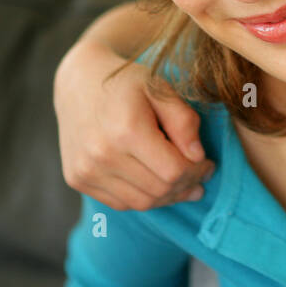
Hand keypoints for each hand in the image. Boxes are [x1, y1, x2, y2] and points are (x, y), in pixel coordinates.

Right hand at [54, 41, 212, 209]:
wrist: (78, 83)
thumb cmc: (126, 84)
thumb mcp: (161, 90)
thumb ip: (184, 121)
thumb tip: (198, 157)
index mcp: (126, 130)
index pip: (174, 170)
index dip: (198, 171)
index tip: (208, 164)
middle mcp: (102, 155)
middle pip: (159, 189)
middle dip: (187, 185)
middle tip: (199, 175)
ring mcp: (86, 170)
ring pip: (142, 203)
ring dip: (168, 197)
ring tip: (183, 184)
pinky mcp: (77, 179)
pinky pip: (121, 203)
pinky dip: (144, 198)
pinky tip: (155, 184)